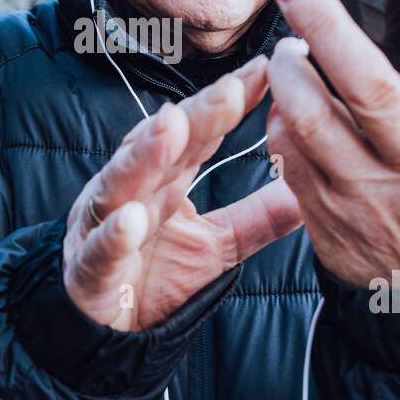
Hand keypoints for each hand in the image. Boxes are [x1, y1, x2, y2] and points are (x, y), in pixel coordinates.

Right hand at [64, 56, 302, 329]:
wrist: (103, 329)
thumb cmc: (153, 276)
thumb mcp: (218, 246)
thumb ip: (259, 218)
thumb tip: (310, 191)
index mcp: (164, 179)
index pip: (199, 132)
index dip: (228, 102)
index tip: (265, 71)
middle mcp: (131, 190)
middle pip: (162, 144)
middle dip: (194, 114)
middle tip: (230, 88)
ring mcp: (104, 224)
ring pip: (121, 182)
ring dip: (145, 154)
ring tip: (174, 126)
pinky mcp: (89, 268)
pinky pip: (99, 248)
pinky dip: (113, 233)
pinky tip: (132, 218)